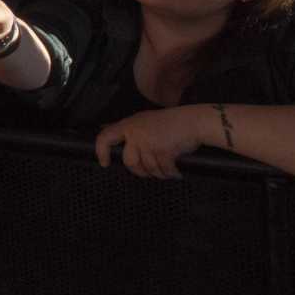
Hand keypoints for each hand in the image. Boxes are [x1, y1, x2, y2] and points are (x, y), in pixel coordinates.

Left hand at [94, 104, 209, 179]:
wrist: (194, 121)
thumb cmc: (172, 123)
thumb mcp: (145, 122)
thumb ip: (131, 131)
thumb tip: (117, 145)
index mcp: (129, 124)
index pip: (105, 137)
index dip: (101, 152)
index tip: (104, 163)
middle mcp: (136, 133)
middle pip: (130, 162)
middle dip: (141, 171)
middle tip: (150, 171)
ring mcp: (149, 141)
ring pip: (148, 168)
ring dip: (159, 173)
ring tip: (167, 169)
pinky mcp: (163, 150)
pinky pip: (163, 170)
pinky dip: (171, 173)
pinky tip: (175, 172)